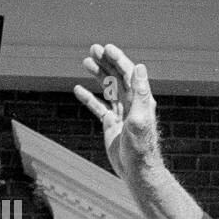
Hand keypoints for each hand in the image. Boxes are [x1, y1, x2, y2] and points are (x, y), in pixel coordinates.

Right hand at [74, 44, 160, 184]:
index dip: (118, 59)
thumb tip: (140, 66)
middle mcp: (132, 104)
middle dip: (106, 62)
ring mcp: (121, 113)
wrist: (136, 170)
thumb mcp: (140, 118)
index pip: (129, 74)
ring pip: (108, 89)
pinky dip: (89, 98)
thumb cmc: (140, 146)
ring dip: (98, 74)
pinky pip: (99, 107)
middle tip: (92, 49)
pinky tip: (77, 89)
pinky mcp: (112, 124)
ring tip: (86, 61)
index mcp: (140, 100)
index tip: (106, 48)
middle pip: (118, 77)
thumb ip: (140, 92)